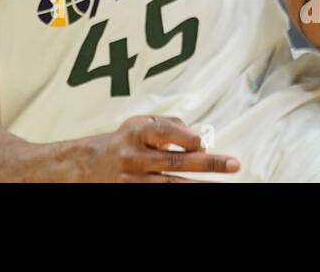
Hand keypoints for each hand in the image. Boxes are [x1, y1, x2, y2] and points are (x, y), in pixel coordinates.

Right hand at [83, 115, 239, 181]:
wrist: (86, 165)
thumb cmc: (121, 141)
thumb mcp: (139, 123)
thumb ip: (169, 125)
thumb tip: (197, 139)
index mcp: (136, 133)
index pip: (163, 132)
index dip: (184, 136)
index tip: (202, 142)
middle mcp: (134, 157)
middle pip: (175, 162)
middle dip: (208, 164)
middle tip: (233, 164)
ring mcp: (133, 180)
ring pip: (171, 185)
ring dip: (199, 185)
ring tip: (221, 185)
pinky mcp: (132, 193)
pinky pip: (160, 194)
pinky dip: (180, 194)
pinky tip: (198, 191)